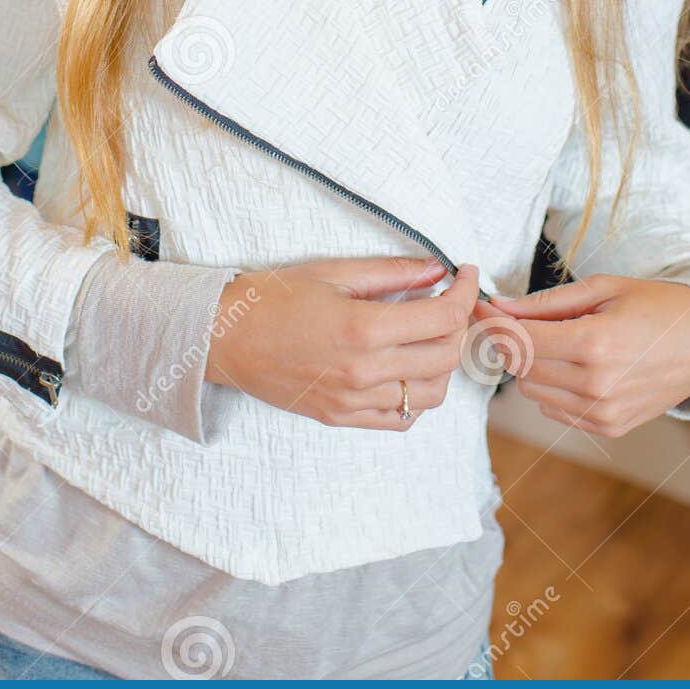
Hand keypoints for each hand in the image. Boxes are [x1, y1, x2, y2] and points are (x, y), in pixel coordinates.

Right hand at [207, 257, 480, 429]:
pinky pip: (400, 419)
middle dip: (459, 324)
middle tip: (451, 300)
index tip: (467, 275)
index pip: (443, 317)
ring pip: (430, 394)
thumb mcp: (332, 271)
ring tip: (431, 335)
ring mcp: (353, 401)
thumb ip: (391, 273)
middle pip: (445, 357)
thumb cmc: (271, 297)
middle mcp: (363, 372)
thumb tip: (436, 269)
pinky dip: (416, 396)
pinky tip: (407, 368)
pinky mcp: (341, 418)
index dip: (466, 293)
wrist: (223, 338)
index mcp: (363, 329)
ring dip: (443, 362)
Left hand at [468, 272, 689, 434]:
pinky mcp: (608, 427)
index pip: (519, 340)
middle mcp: (596, 385)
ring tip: (552, 339)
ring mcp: (603, 412)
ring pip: (532, 391)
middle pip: (521, 367)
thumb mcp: (601, 289)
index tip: (477, 305)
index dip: (491, 322)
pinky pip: (555, 409)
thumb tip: (498, 306)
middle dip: (508, 341)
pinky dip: (551, 386)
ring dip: (530, 365)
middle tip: (509, 317)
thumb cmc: (655, 306)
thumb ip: (544, 303)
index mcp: (595, 344)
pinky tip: (570, 364)